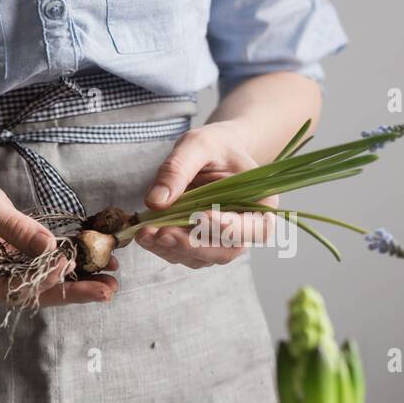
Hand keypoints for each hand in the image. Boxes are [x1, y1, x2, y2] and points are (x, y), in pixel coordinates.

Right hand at [0, 153, 117, 305]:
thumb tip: (50, 249)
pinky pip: (35, 260)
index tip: (71, 263)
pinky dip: (61, 259)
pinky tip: (88, 256)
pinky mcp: (4, 248)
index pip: (14, 289)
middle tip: (109, 290)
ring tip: (109, 276)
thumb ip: (15, 228)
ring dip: (73, 277)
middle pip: (31, 291)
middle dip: (71, 290)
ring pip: (38, 278)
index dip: (46, 281)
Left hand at [136, 120, 277, 268]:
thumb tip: (156, 201)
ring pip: (199, 257)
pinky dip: (161, 247)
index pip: (251, 227)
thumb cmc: (213, 146)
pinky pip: (180, 254)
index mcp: (261, 204)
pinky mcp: (197, 244)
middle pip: (225, 251)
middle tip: (162, 233)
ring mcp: (220, 241)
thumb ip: (178, 169)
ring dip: (170, 249)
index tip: (201, 217)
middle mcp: (244, 229)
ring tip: (144, 233)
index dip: (228, 227)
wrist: (209, 154)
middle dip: (192, 245)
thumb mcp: (197, 145)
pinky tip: (143, 234)